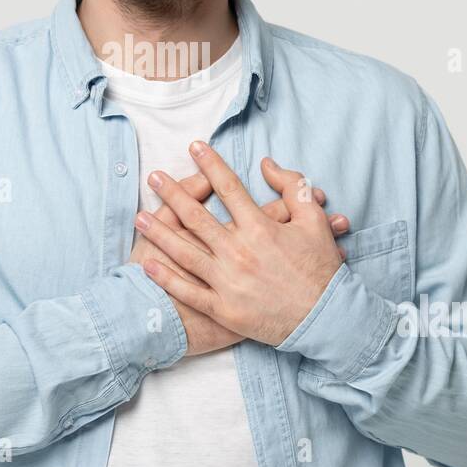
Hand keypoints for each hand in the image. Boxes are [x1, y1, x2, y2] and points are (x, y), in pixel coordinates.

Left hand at [135, 143, 345, 347]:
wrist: (327, 319)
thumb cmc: (321, 268)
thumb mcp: (314, 219)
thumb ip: (292, 186)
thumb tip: (267, 163)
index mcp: (260, 229)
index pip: (228, 188)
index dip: (210, 164)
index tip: (195, 147)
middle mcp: (239, 252)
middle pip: (196, 217)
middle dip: (172, 194)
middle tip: (154, 177)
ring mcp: (228, 282)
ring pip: (185, 252)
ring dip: (159, 232)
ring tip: (140, 215)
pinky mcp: (223, 309)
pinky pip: (189, 291)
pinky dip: (166, 278)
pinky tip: (148, 264)